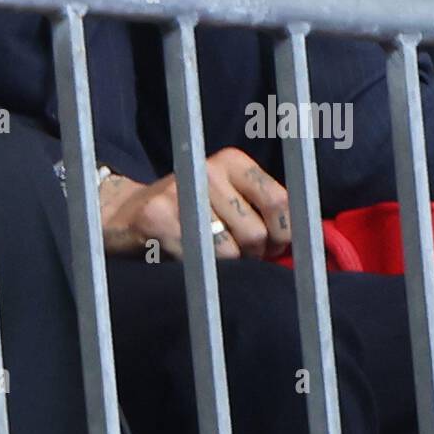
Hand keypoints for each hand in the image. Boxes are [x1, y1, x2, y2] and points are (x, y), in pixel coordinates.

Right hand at [98, 148, 290, 260]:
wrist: (125, 215)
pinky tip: (183, 257)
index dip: (283, 236)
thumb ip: (266, 212)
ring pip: (230, 253)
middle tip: (233, 254)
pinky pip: (199, 262)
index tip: (271, 247)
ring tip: (207, 256)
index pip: (281, 202)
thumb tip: (308, 241)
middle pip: (257, 234)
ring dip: (224, 268)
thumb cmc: (190, 214)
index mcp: (233, 161)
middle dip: (251, 256)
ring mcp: (180, 190)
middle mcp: (207, 168)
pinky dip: (197, 272)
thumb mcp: (230, 198)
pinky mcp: (158, 217)